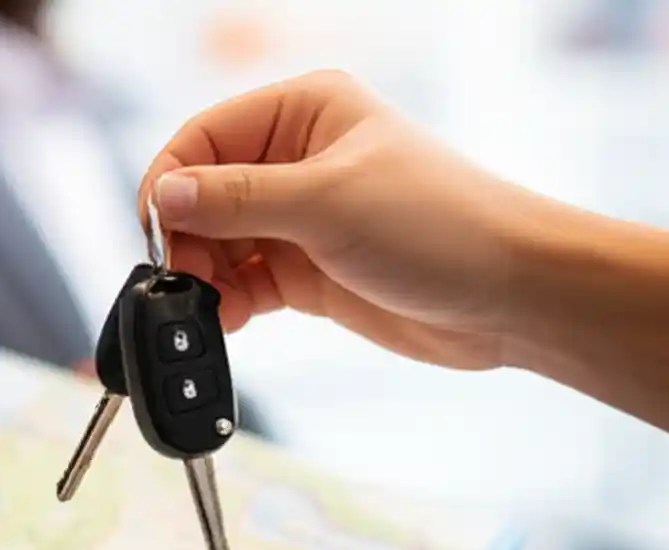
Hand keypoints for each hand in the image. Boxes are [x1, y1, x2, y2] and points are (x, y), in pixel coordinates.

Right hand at [140, 70, 530, 369]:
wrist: (511, 298)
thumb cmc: (442, 225)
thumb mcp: (328, 202)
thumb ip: (237, 199)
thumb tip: (164, 194)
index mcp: (304, 112)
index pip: (205, 136)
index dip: (172, 182)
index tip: (157, 231)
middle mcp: (296, 159)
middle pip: (204, 193)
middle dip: (186, 238)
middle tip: (183, 280)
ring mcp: (301, 217)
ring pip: (218, 242)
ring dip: (205, 276)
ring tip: (213, 306)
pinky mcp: (307, 268)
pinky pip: (243, 280)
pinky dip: (229, 301)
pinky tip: (232, 319)